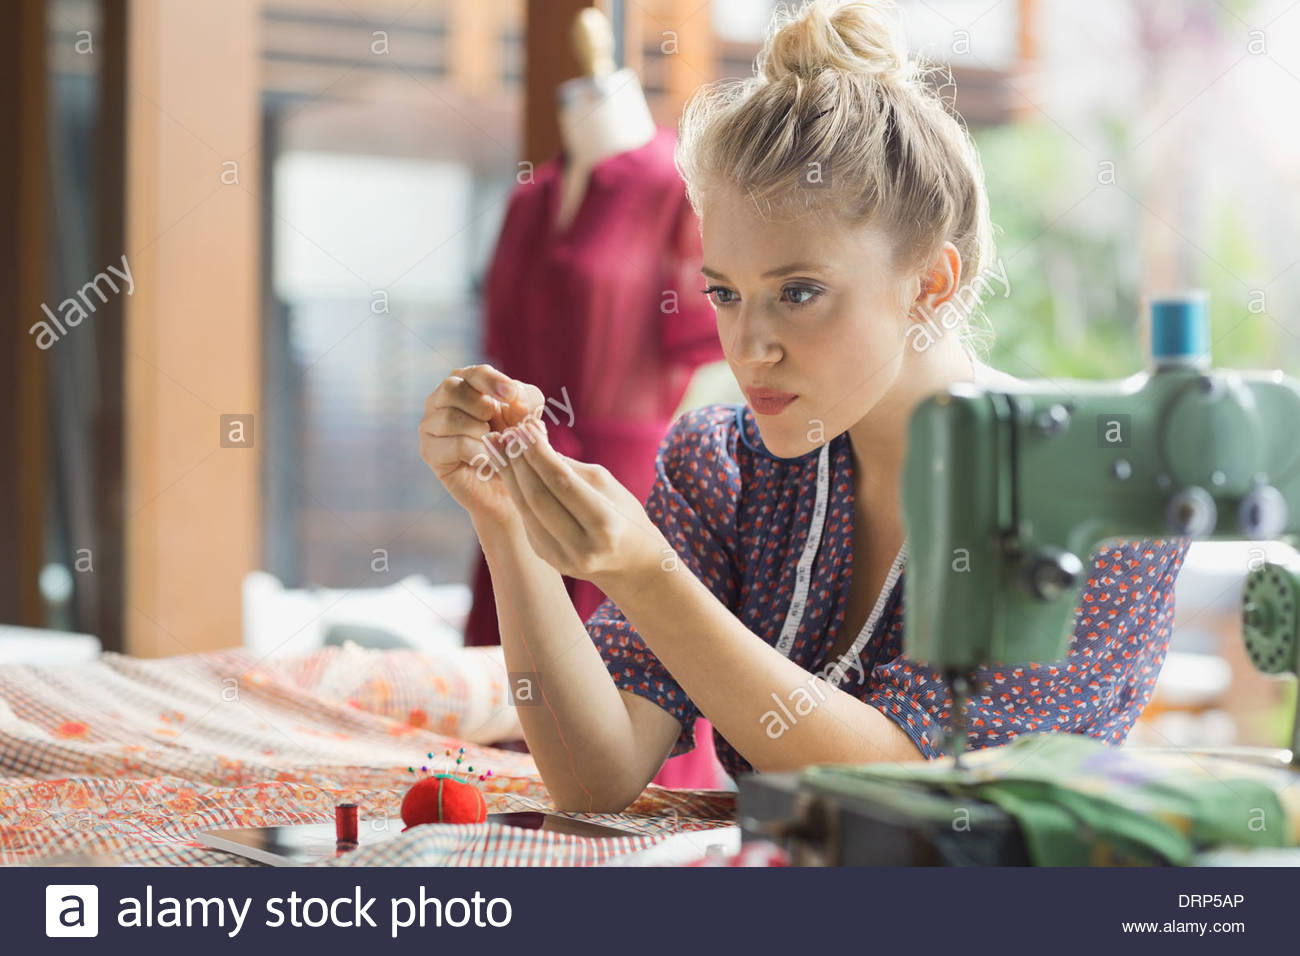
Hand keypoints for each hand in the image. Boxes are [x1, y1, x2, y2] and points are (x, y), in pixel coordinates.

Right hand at [418, 364, 545, 527]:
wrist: (510, 486)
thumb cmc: (515, 444)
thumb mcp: (528, 417)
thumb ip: (525, 399)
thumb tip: (513, 394)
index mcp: (465, 383)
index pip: (474, 373)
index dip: (493, 382)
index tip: (511, 395)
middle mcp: (440, 400)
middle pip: (453, 388)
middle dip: (482, 407)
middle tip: (498, 426)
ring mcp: (430, 425)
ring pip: (451, 417)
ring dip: (480, 432)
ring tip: (494, 445)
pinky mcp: (430, 451)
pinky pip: (453, 444)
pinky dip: (477, 451)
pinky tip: (488, 459)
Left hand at [490, 418, 669, 588]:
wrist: (630, 561)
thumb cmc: (624, 515)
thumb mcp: (609, 486)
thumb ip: (571, 467)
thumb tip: (534, 440)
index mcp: (604, 525)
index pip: (562, 483)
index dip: (539, 454)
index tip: (524, 428)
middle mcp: (581, 547)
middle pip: (538, 498)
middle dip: (518, 462)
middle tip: (505, 434)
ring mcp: (561, 558)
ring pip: (525, 509)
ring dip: (508, 475)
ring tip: (496, 447)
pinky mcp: (547, 558)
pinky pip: (527, 519)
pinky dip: (516, 492)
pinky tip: (508, 470)